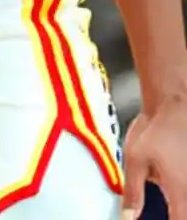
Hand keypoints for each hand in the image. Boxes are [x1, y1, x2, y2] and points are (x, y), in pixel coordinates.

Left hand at [122, 95, 186, 217]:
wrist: (176, 102)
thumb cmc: (156, 128)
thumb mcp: (135, 160)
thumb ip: (133, 191)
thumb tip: (128, 216)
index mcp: (180, 190)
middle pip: (185, 209)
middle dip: (175, 208)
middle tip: (160, 189)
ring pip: (186, 196)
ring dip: (177, 194)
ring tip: (165, 172)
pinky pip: (185, 182)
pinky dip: (179, 182)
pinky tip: (172, 165)